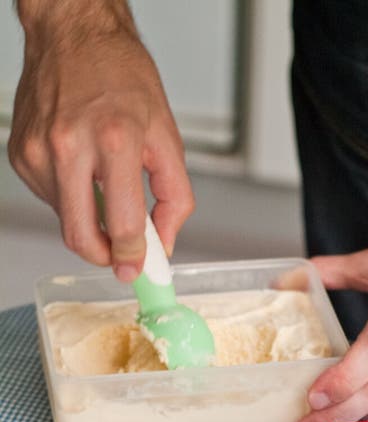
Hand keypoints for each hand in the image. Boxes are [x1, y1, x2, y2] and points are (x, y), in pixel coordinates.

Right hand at [8, 4, 193, 280]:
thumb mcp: (166, 136)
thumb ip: (174, 197)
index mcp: (116, 140)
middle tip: (120, 256)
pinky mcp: (21, 153)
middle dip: (104, 256)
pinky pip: (50, 198)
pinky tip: (80, 166)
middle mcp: (71, 145)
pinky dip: (69, 196)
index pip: (123, 224)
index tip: (138, 270)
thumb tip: (164, 244)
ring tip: (103, 181)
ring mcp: (40, 150)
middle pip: (81, 236)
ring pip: (64, 220)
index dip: (133, 257)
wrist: (75, 35)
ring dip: (88, 218)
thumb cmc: (123, 77)